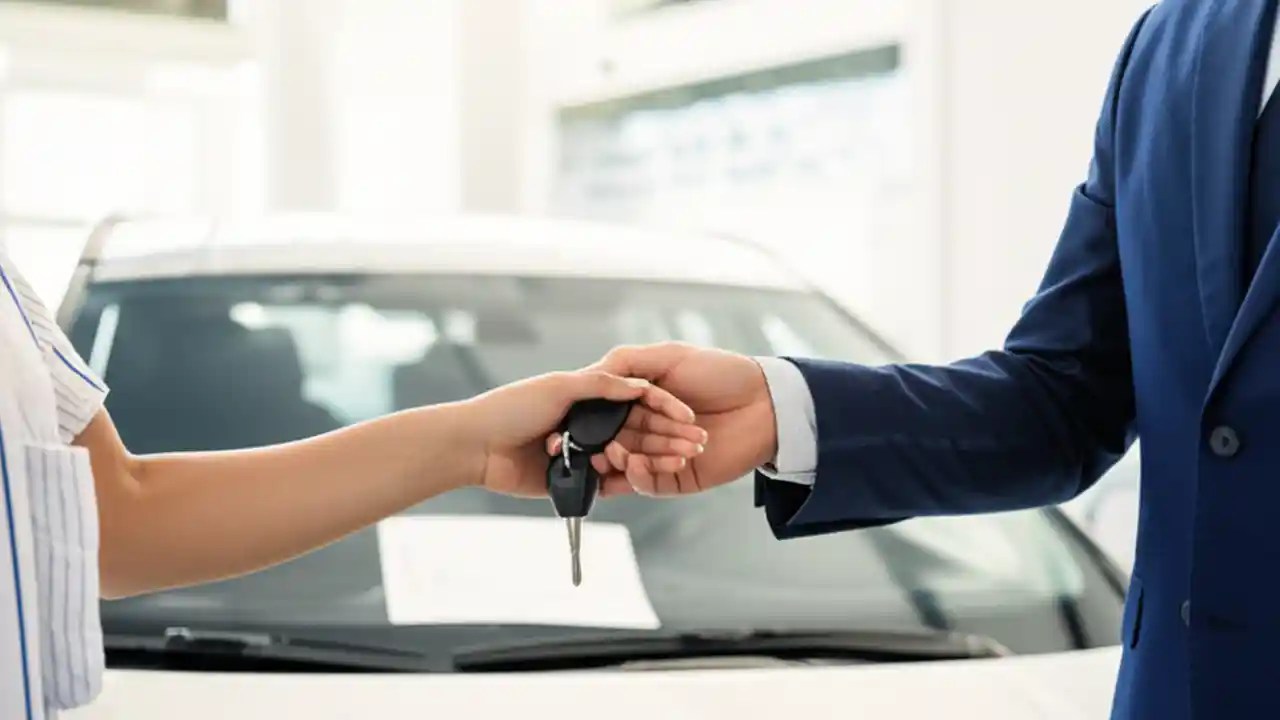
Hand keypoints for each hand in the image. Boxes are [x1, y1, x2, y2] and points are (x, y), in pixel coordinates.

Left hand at [464, 369, 707, 497]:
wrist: (474, 445)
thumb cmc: (510, 408)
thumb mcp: (559, 387)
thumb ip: (601, 385)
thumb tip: (640, 384)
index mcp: (582, 396)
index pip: (633, 401)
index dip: (662, 408)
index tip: (690, 416)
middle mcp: (583, 424)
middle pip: (634, 431)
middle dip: (665, 438)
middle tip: (695, 445)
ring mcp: (577, 452)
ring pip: (623, 457)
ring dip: (652, 460)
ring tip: (681, 463)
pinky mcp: (567, 478)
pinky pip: (601, 481)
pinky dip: (621, 480)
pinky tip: (649, 479)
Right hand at [589, 343, 777, 495]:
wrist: (766, 403)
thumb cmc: (722, 373)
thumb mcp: (669, 355)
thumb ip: (625, 363)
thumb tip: (588, 377)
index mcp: (640, 401)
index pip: (604, 416)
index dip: (588, 423)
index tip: (573, 426)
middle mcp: (648, 430)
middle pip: (611, 443)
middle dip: (600, 447)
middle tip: (594, 448)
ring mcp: (662, 455)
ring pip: (627, 466)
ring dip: (620, 462)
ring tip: (618, 454)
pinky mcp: (678, 478)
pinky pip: (649, 484)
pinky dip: (638, 477)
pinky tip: (636, 465)